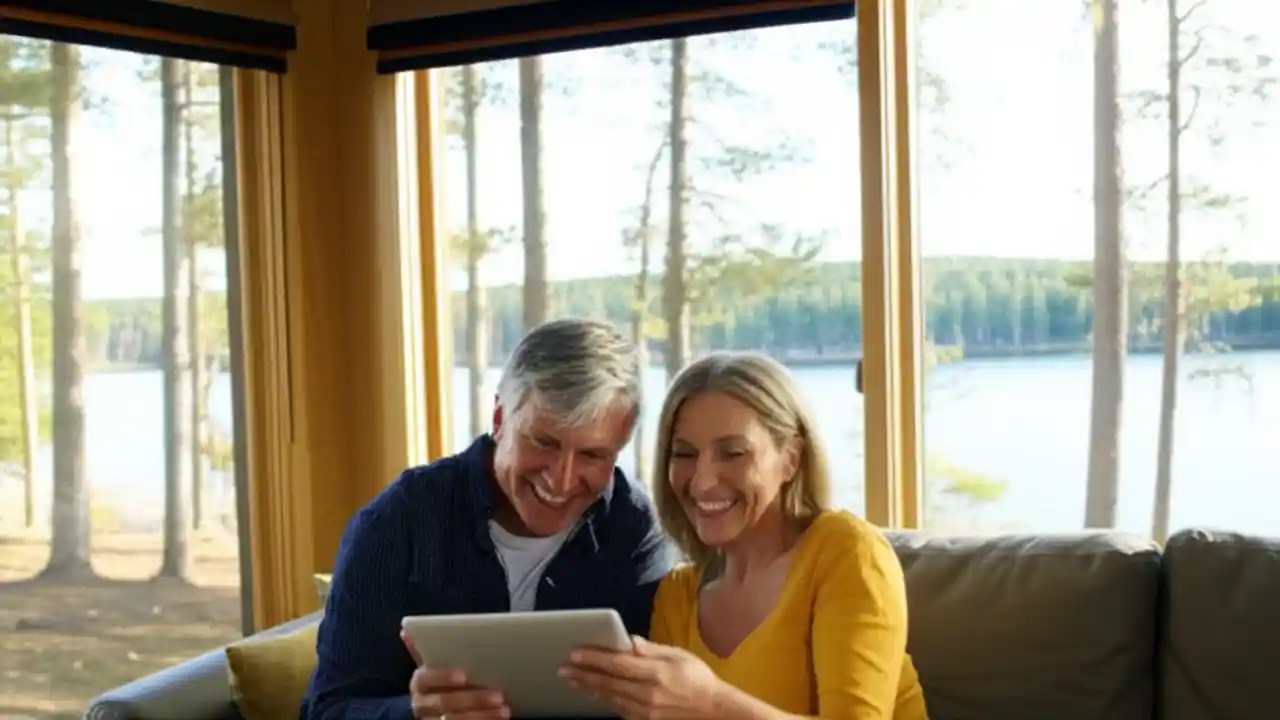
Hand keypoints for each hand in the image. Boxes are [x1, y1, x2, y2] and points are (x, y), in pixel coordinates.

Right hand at [401, 630, 509, 718]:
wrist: (437, 709)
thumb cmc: (443, 679)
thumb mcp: (436, 665)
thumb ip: (427, 649)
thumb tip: (406, 630)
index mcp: (420, 682)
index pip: (427, 679)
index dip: (443, 677)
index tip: (464, 676)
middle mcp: (422, 704)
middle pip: (445, 703)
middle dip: (473, 699)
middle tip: (498, 695)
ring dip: (481, 715)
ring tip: (504, 709)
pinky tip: (498, 719)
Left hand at [559, 635, 721, 719]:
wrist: (714, 711)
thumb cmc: (698, 678)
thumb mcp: (680, 655)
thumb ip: (653, 649)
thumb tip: (629, 641)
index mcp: (656, 673)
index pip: (618, 664)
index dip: (594, 658)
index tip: (575, 653)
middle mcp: (648, 694)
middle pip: (608, 683)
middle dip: (583, 674)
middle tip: (563, 668)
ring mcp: (645, 712)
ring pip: (610, 698)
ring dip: (589, 689)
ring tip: (573, 680)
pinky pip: (619, 710)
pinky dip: (604, 700)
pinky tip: (594, 694)